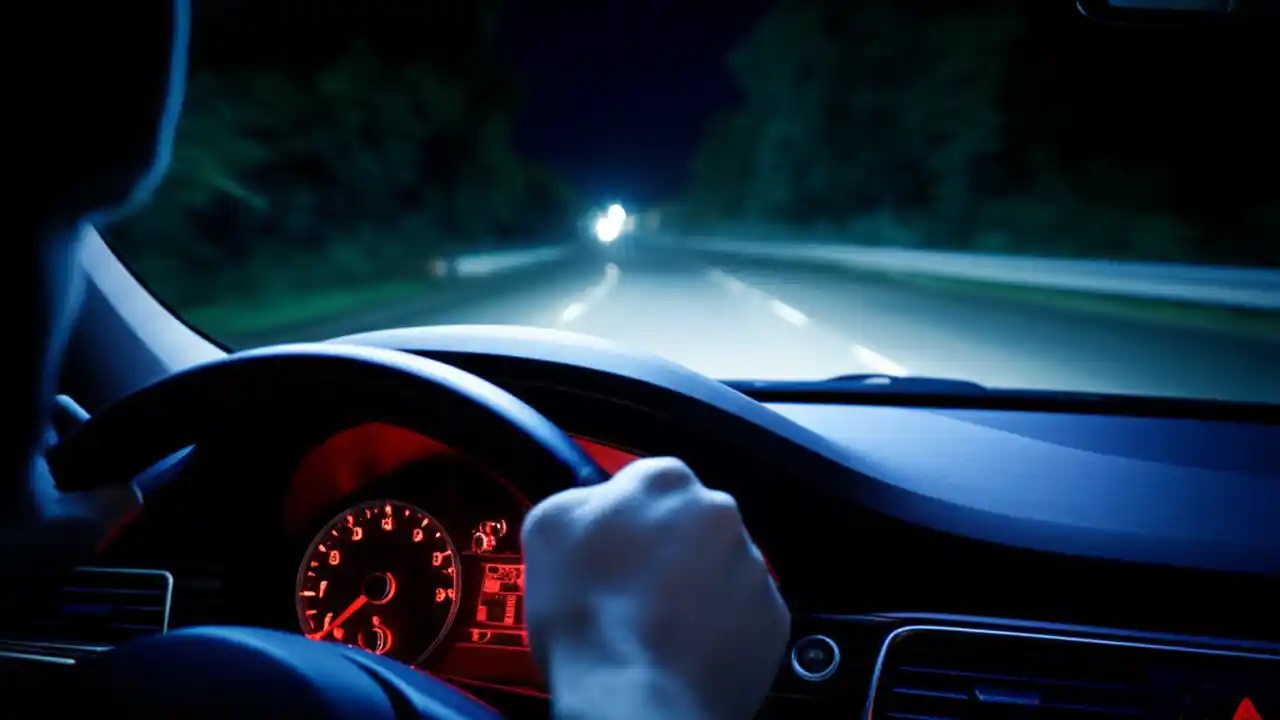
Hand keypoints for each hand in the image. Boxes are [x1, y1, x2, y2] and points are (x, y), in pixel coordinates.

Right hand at [521, 458, 788, 719]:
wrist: (633, 695)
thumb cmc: (586, 615)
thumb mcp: (547, 528)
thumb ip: (579, 499)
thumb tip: (595, 502)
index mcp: (664, 480)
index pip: (647, 481)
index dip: (627, 517)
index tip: (613, 547)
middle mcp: (718, 511)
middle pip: (690, 521)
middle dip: (668, 550)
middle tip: (633, 591)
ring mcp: (752, 564)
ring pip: (720, 566)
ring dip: (696, 587)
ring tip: (658, 626)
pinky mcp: (772, 615)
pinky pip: (743, 612)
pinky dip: (720, 625)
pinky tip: (685, 646)